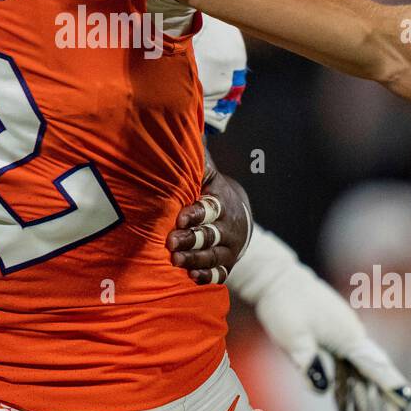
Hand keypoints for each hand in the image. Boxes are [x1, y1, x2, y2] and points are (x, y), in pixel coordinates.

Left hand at [167, 166, 250, 284]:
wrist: (239, 215)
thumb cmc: (212, 193)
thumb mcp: (208, 176)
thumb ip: (198, 162)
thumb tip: (191, 133)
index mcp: (221, 203)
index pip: (210, 209)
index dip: (196, 214)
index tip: (180, 218)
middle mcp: (227, 227)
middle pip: (210, 235)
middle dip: (191, 239)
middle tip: (171, 243)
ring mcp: (228, 247)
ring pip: (214, 256)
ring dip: (195, 259)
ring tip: (176, 261)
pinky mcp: (227, 264)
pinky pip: (220, 273)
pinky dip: (208, 276)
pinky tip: (194, 277)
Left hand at [253, 254, 410, 410]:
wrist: (275, 277)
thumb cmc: (284, 305)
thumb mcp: (293, 338)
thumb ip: (309, 363)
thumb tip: (321, 389)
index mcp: (347, 337)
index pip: (374, 366)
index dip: (391, 384)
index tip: (409, 400)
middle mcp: (350, 335)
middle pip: (372, 372)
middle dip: (386, 398)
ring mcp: (341, 333)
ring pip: (357, 372)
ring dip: (361, 399)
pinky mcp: (330, 333)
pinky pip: (343, 365)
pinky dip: (343, 386)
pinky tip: (339, 405)